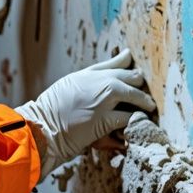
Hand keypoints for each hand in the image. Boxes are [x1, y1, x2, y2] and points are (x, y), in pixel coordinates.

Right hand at [16, 51, 156, 178]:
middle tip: (146, 94)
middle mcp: (98, 82)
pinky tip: (140, 125)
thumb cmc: (50, 112)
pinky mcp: (105, 119)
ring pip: (135, 95)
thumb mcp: (67, 87)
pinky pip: (129, 118)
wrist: (41, 128)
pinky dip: (136, 122)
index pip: (116, 64)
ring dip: (144, 103)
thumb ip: (86, 80)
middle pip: (131, 76)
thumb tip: (99, 79)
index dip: (128, 66)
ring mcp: (103, 99)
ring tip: (150, 109)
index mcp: (87, 75)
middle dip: (140, 85)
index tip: (135, 69)